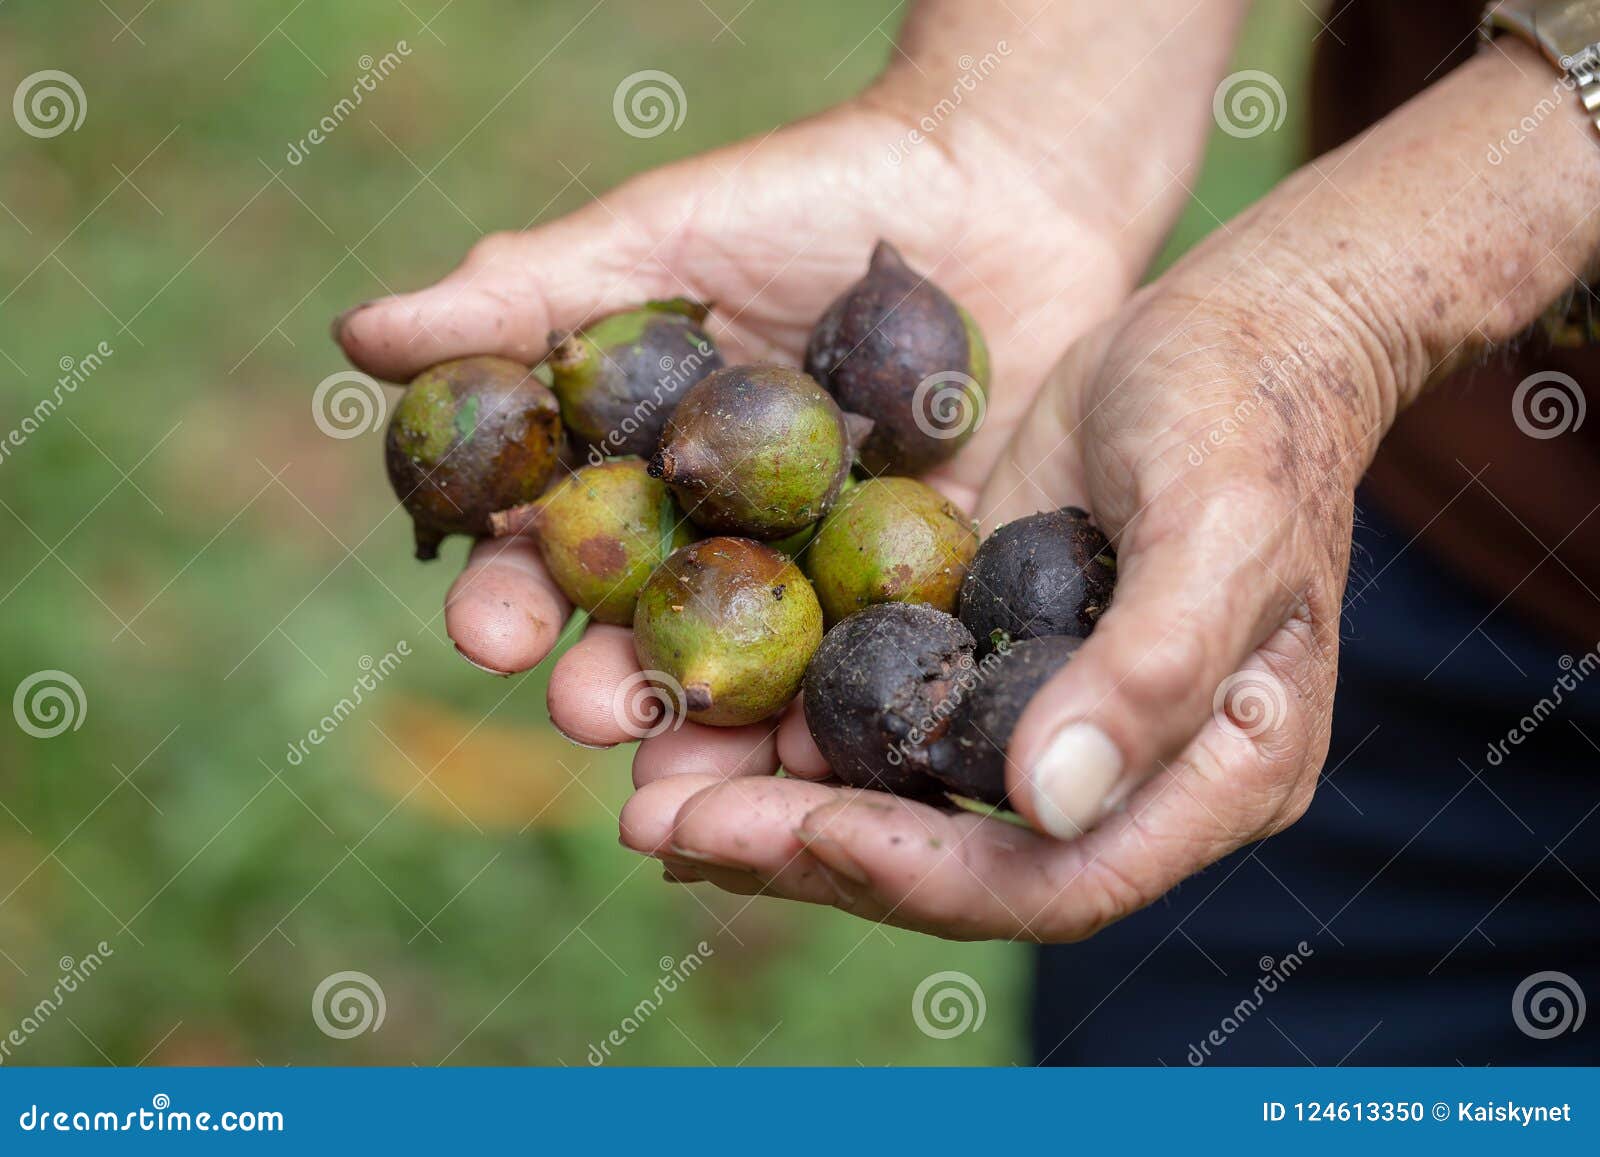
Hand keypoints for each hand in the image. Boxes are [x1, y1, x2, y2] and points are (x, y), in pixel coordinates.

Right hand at [336, 95, 1152, 736]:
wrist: (993, 179)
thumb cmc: (806, 196)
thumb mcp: (659, 235)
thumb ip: (527, 295)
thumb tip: (357, 336)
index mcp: (632, 469)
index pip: (547, 550)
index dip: (508, 594)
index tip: (487, 629)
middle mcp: (714, 538)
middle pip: (642, 633)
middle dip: (605, 682)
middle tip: (588, 712)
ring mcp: (818, 571)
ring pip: (756, 672)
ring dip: (714, 728)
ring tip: (690, 772)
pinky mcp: (925, 582)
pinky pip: (881, 659)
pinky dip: (850, 712)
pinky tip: (827, 762)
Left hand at [623, 36, 1599, 938]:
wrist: (1227, 330)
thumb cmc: (1247, 414)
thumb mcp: (1219, 524)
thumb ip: (1154, 668)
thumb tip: (1046, 803)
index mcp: (1212, 779)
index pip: (1058, 880)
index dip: (924, 875)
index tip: (802, 833)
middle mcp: (1121, 777)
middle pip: (957, 866)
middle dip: (809, 853)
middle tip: (664, 830)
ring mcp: (1045, 725)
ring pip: (902, 805)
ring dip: (775, 811)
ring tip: (648, 800)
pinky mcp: (982, 658)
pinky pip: (880, 719)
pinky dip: (791, 731)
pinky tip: (696, 723)